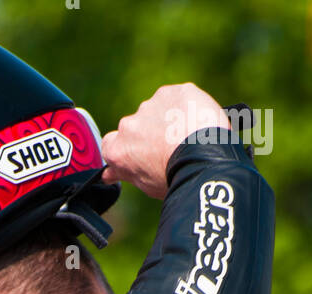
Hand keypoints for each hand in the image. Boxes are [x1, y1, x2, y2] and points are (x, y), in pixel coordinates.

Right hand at [100, 84, 230, 198]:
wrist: (201, 159)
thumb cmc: (172, 177)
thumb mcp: (144, 183)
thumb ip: (126, 172)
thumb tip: (109, 173)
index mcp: (118, 150)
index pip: (111, 144)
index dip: (126, 148)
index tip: (139, 154)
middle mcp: (128, 125)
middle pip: (136, 126)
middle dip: (149, 133)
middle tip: (169, 148)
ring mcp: (150, 105)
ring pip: (157, 109)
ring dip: (168, 119)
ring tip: (187, 136)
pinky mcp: (172, 91)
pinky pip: (177, 98)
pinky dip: (185, 107)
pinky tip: (197, 122)